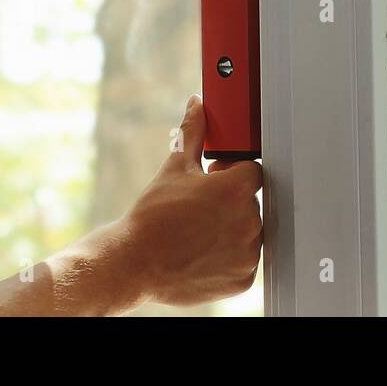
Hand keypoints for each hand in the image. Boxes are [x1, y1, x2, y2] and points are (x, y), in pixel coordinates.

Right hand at [118, 94, 262, 306]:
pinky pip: (246, 260)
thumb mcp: (174, 167)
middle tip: (201, 204)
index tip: (214, 177)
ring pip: (250, 230)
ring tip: (200, 229)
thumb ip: (193, 133)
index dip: (231, 171)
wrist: (134, 262)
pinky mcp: (242, 279)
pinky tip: (204, 249)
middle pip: (251, 201)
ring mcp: (247, 254)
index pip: (252, 170)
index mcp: (235, 190)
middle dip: (230, 199)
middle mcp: (248, 222)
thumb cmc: (153, 216)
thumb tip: (197, 106)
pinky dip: (230, 255)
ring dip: (233, 227)